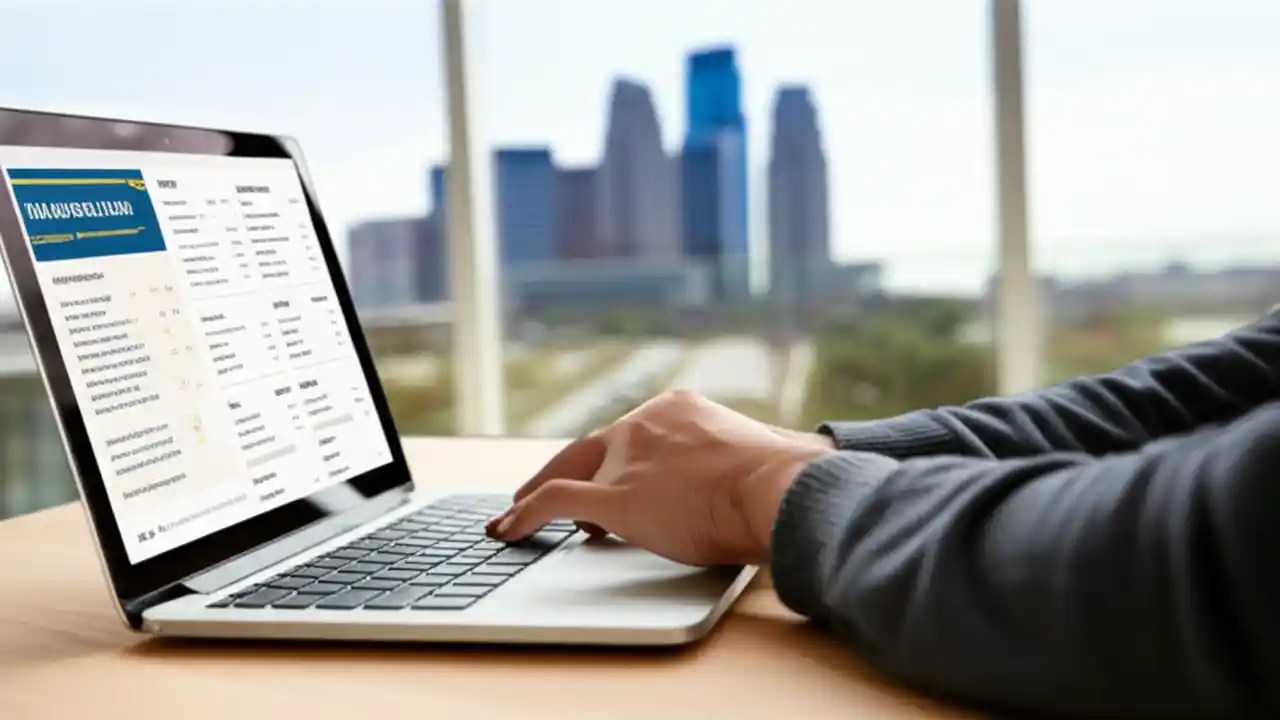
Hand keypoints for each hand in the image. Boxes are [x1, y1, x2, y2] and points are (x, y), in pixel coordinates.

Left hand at [485, 390, 833, 565]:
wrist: (778, 488)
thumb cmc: (784, 480)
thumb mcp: (760, 455)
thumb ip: (738, 463)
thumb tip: (760, 480)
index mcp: (677, 410)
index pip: (630, 435)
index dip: (613, 460)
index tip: (608, 477)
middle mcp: (644, 424)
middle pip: (589, 447)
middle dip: (561, 470)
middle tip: (534, 491)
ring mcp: (626, 458)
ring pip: (565, 472)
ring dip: (536, 495)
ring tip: (515, 516)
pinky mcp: (614, 496)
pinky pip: (554, 502)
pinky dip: (523, 515)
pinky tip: (507, 530)